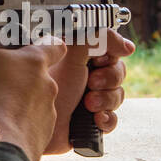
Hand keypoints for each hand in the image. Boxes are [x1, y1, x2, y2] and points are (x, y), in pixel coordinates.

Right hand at [0, 40, 66, 160]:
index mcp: (31, 61)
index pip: (53, 46)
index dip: (45, 48)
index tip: (32, 54)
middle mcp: (46, 85)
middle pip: (36, 78)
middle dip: (18, 83)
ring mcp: (47, 112)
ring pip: (33, 104)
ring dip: (17, 106)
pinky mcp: (44, 136)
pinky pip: (30, 126)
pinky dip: (17, 127)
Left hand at [44, 29, 135, 154]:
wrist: (34, 121)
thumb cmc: (48, 83)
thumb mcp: (72, 51)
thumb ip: (98, 38)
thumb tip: (127, 46)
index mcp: (81, 57)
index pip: (111, 49)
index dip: (113, 52)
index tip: (105, 58)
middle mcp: (86, 77)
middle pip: (118, 72)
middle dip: (109, 78)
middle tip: (92, 82)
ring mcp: (90, 100)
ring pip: (118, 96)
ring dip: (107, 99)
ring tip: (88, 104)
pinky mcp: (89, 122)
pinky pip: (112, 120)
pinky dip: (107, 119)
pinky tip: (96, 118)